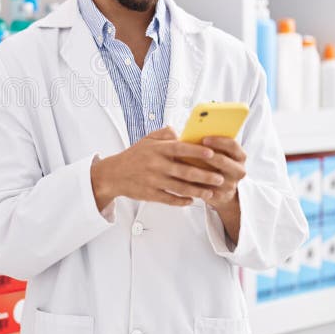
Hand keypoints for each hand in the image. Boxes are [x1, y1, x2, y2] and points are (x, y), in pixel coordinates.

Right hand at [91, 126, 225, 209]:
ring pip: (180, 187)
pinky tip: (192, 200)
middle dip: (205, 175)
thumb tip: (181, 132)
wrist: (114, 174)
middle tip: (220, 178)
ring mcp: (153, 181)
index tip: (212, 153)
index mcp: (157, 149)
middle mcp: (156, 165)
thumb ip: (165, 133)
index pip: (180, 148)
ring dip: (198, 191)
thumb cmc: (135, 156)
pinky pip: (170, 199)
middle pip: (185, 171)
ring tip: (211, 192)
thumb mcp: (147, 139)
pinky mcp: (150, 194)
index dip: (196, 151)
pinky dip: (182, 201)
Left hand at [188, 136, 247, 209]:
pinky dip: (194, 182)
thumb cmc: (215, 165)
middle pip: (223, 160)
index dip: (218, 141)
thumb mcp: (219, 153)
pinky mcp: (221, 196)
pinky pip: (206, 188)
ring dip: (198, 169)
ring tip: (184, 163)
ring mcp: (231, 184)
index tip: (204, 139)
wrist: (222, 191)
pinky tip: (183, 177)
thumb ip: (209, 143)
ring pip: (213, 176)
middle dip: (206, 155)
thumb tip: (186, 132)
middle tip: (192, 150)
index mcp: (240, 156)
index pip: (232, 145)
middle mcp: (239, 170)